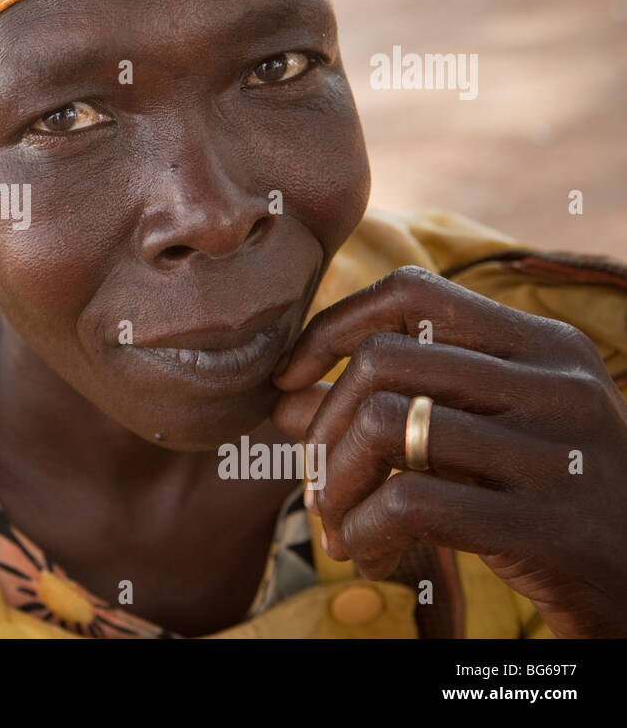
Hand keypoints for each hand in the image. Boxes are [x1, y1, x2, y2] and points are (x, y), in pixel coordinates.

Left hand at [271, 265, 626, 637]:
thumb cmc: (543, 500)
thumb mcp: (479, 439)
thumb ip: (392, 406)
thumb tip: (284, 398)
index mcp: (544, 344)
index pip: (411, 290)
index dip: (330, 327)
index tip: (290, 378)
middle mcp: (557, 384)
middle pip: (384, 358)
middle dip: (322, 422)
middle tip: (312, 474)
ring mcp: (558, 452)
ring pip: (384, 425)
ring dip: (334, 483)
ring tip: (336, 521)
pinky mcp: (547, 524)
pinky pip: (410, 502)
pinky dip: (363, 528)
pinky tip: (365, 551)